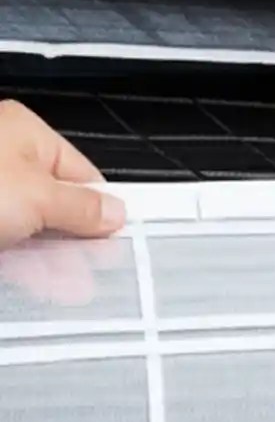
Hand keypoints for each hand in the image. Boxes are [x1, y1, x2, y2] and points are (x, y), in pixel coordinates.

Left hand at [0, 100, 125, 302]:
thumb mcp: (39, 198)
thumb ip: (83, 208)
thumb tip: (115, 212)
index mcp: (24, 132)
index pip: (82, 173)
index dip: (100, 209)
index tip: (116, 244)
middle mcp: (1, 156)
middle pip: (54, 202)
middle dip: (73, 240)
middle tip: (91, 275)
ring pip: (27, 227)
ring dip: (47, 258)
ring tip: (65, 289)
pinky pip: (4, 241)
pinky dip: (19, 262)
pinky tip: (33, 282)